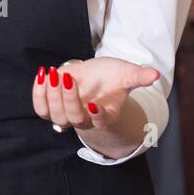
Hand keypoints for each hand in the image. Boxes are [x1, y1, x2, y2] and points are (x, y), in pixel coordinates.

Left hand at [31, 57, 158, 131]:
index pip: (100, 122)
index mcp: (105, 116)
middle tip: (67, 78)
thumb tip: (155, 74)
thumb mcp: (125, 74)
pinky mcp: (51, 107)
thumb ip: (138, 76)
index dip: (97, 116)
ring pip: (55, 115)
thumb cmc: (111, 77)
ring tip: (53, 73)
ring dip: (51, 95)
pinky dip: (38, 93)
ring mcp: (66, 115)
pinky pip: (40, 108)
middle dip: (69, 99)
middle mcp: (85, 119)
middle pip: (74, 118)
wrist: (93, 76)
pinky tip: (42, 74)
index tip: (93, 105)